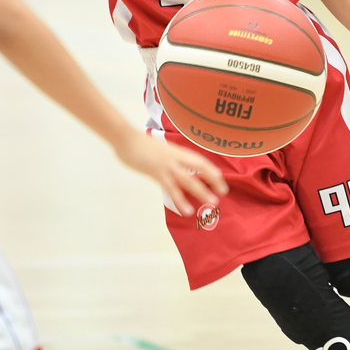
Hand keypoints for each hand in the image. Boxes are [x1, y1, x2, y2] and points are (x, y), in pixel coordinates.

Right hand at [113, 129, 228, 215]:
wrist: (126, 139)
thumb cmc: (140, 144)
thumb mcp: (159, 150)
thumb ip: (168, 158)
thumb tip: (174, 168)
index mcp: (177, 151)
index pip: (199, 160)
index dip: (211, 170)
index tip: (220, 179)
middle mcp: (176, 157)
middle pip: (200, 167)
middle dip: (213, 179)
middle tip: (223, 193)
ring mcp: (167, 165)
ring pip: (189, 180)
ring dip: (201, 191)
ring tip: (212, 202)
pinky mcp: (157, 173)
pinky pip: (171, 189)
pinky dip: (180, 200)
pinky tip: (187, 210)